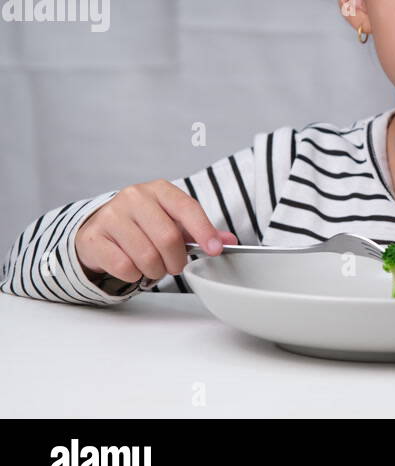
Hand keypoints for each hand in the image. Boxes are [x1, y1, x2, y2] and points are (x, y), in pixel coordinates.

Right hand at [75, 179, 238, 283]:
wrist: (100, 229)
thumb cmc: (143, 225)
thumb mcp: (172, 222)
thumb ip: (201, 231)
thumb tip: (229, 241)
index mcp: (159, 190)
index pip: (188, 208)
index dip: (204, 231)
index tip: (215, 250)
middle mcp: (134, 197)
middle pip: (168, 238)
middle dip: (177, 261)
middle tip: (175, 266)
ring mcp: (111, 215)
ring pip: (146, 256)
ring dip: (155, 271)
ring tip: (153, 266)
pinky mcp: (94, 237)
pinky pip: (124, 266)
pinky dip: (134, 275)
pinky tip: (133, 267)